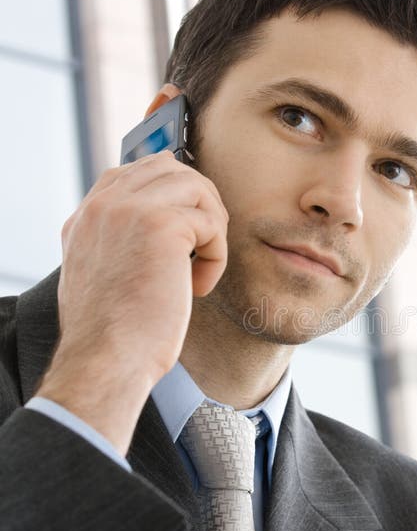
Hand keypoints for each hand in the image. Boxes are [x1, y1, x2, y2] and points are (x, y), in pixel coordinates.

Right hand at [36, 151, 228, 452]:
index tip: (185, 239)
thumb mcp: (105, 277)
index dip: (172, 198)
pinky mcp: (162, 225)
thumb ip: (123, 244)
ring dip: (211, 227)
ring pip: (196, 187)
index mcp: (87, 217)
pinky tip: (198, 289)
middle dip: (199, 203)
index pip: (135, 173)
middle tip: (203, 248)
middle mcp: (103, 205)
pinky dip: (216, 257)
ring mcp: (130, 209)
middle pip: (171, 168)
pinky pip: (212, 223)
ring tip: (201, 268)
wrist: (106, 361)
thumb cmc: (115, 336)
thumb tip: (171, 231)